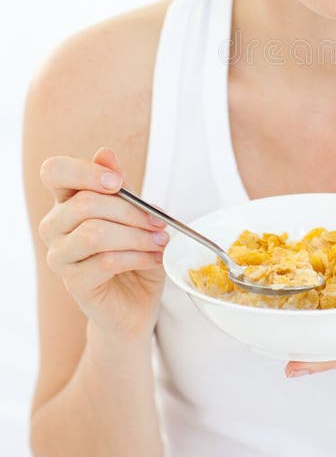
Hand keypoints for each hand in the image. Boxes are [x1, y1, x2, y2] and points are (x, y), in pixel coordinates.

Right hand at [38, 147, 168, 340]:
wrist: (136, 302)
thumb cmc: (134, 253)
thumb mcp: (136, 216)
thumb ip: (122, 188)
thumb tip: (105, 153)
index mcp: (67, 201)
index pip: (54, 172)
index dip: (85, 172)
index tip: (118, 183)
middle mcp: (55, 226)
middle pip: (85, 204)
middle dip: (132, 211)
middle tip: (160, 222)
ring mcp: (60, 256)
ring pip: (94, 234)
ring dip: (137, 235)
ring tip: (160, 241)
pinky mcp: (73, 284)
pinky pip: (105, 262)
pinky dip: (138, 257)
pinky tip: (154, 258)